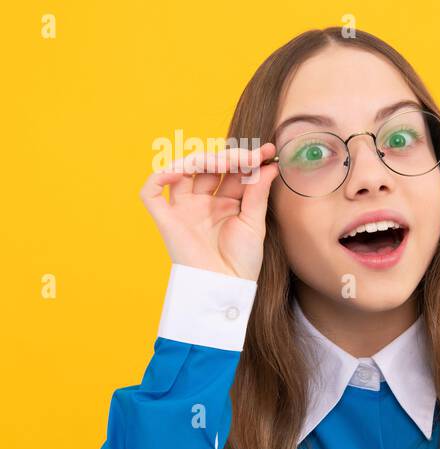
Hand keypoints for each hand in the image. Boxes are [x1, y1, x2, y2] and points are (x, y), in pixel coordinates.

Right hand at [140, 143, 278, 280]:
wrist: (225, 287)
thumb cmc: (242, 261)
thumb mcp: (254, 223)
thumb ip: (258, 192)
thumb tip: (269, 165)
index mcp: (227, 202)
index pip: (232, 171)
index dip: (247, 159)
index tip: (268, 151)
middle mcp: (204, 201)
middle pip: (208, 167)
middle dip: (227, 158)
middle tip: (247, 157)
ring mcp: (183, 208)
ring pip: (181, 171)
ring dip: (198, 159)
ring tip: (222, 162)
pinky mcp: (166, 218)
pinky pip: (151, 191)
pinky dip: (159, 176)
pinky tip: (179, 172)